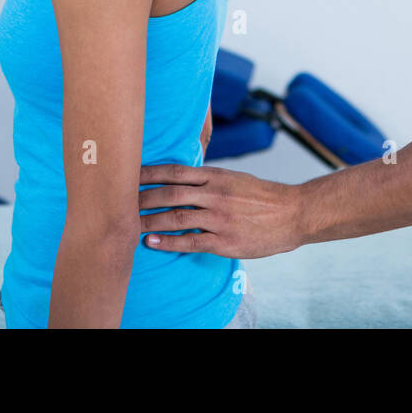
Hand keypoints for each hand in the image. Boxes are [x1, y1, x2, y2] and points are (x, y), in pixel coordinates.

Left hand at [138, 163, 305, 259]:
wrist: (293, 213)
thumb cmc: (262, 196)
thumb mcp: (235, 178)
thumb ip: (208, 179)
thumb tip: (179, 179)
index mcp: (216, 176)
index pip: (174, 171)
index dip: (147, 173)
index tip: (126, 174)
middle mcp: (215, 194)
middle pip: (168, 194)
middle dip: (140, 198)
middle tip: (118, 202)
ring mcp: (219, 217)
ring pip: (175, 217)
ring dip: (148, 220)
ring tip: (127, 225)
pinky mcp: (224, 240)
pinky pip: (189, 241)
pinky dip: (167, 241)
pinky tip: (150, 241)